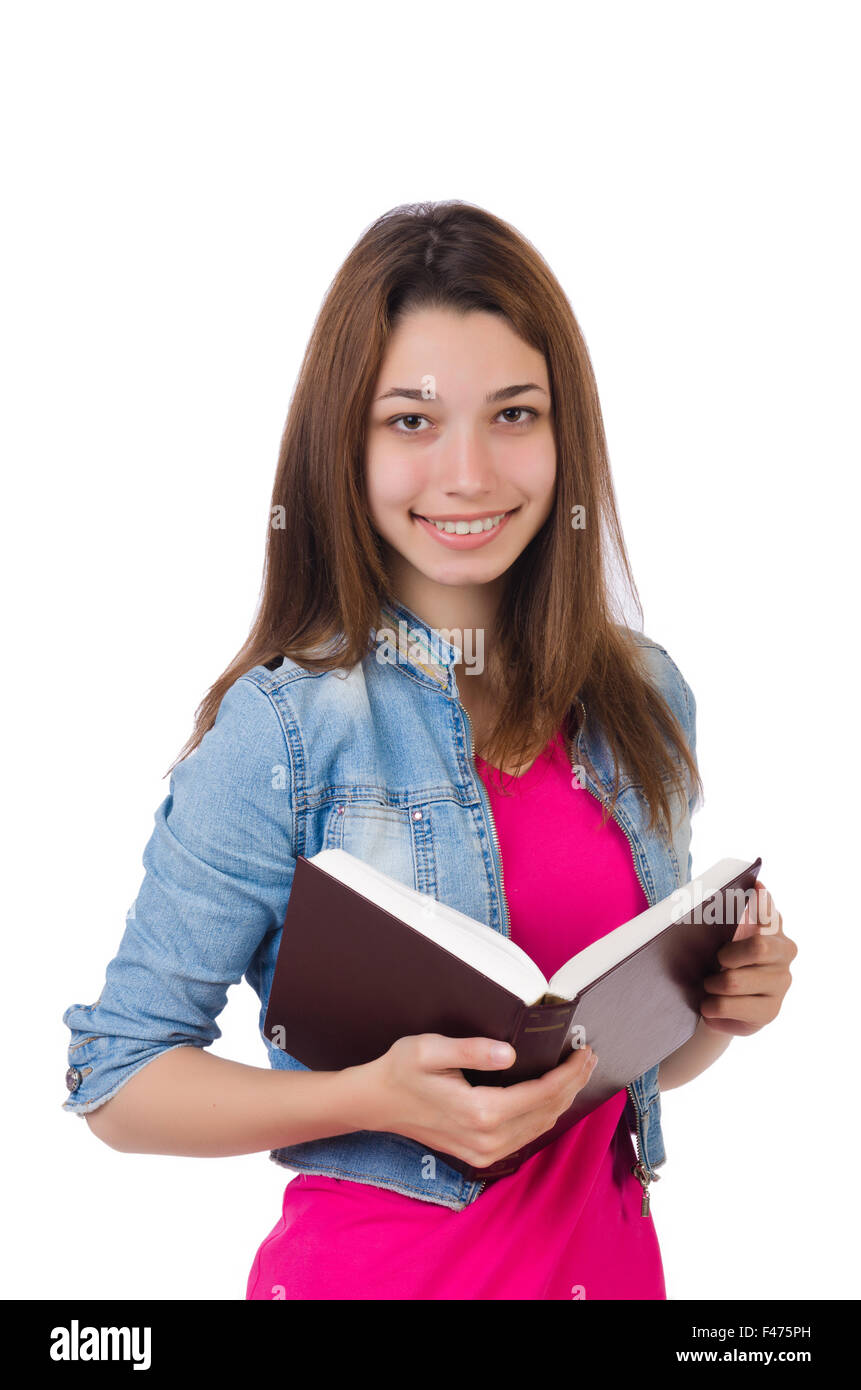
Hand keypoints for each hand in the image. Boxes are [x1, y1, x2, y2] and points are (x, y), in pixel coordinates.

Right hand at [350, 1033, 598, 1169]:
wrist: (376, 1103)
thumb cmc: (401, 1070)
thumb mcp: (429, 1049)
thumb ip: (471, 1049)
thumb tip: (509, 1054)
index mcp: (480, 1112)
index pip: (542, 1092)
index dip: (569, 1072)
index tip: (584, 1051)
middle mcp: (488, 1138)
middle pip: (547, 1111)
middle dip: (572, 1083)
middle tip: (588, 1056)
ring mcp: (485, 1152)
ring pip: (541, 1126)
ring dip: (562, 1099)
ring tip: (576, 1072)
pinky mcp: (481, 1154)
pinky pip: (526, 1136)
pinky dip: (544, 1114)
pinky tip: (550, 1095)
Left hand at [699, 879, 795, 1036]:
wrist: (715, 1005)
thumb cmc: (716, 962)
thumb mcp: (718, 937)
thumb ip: (725, 918)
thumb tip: (733, 893)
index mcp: (772, 926)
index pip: (770, 910)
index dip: (763, 901)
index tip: (754, 886)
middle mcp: (784, 951)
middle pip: (758, 947)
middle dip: (727, 955)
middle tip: (716, 960)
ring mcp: (781, 982)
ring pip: (735, 981)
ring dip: (712, 984)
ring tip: (708, 985)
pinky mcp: (771, 1010)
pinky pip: (730, 1006)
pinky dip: (712, 1005)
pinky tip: (710, 1004)